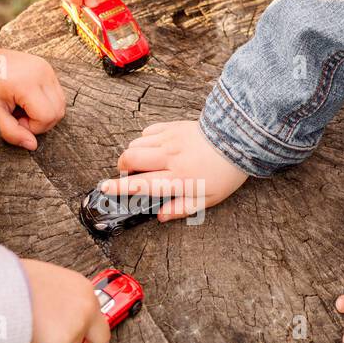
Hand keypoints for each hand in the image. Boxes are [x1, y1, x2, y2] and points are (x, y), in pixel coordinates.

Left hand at [0, 46, 66, 150]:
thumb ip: (13, 132)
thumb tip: (32, 145)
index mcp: (28, 83)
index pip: (47, 116)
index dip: (33, 126)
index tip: (15, 120)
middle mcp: (43, 72)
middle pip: (58, 111)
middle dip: (40, 121)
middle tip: (18, 116)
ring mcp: (46, 68)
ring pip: (60, 103)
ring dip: (44, 112)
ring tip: (22, 107)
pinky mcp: (46, 67)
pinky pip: (56, 93)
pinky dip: (45, 102)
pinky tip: (26, 100)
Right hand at [20, 259, 110, 342]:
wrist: (2, 287)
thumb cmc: (17, 281)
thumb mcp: (48, 282)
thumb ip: (63, 299)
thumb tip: (61, 314)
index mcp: (83, 288)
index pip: (98, 314)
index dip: (98, 332)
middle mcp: (86, 307)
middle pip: (97, 336)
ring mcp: (76, 326)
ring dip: (53, 342)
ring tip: (33, 324)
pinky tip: (31, 332)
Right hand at [100, 120, 248, 221]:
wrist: (239, 140)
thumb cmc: (225, 172)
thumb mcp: (208, 199)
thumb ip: (182, 208)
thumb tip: (161, 216)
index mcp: (178, 178)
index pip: (142, 184)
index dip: (120, 188)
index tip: (105, 188)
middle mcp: (170, 158)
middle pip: (131, 158)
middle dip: (122, 168)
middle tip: (128, 175)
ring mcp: (170, 140)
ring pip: (136, 143)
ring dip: (133, 154)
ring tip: (144, 163)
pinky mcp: (173, 127)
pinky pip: (148, 132)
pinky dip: (145, 140)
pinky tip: (155, 148)